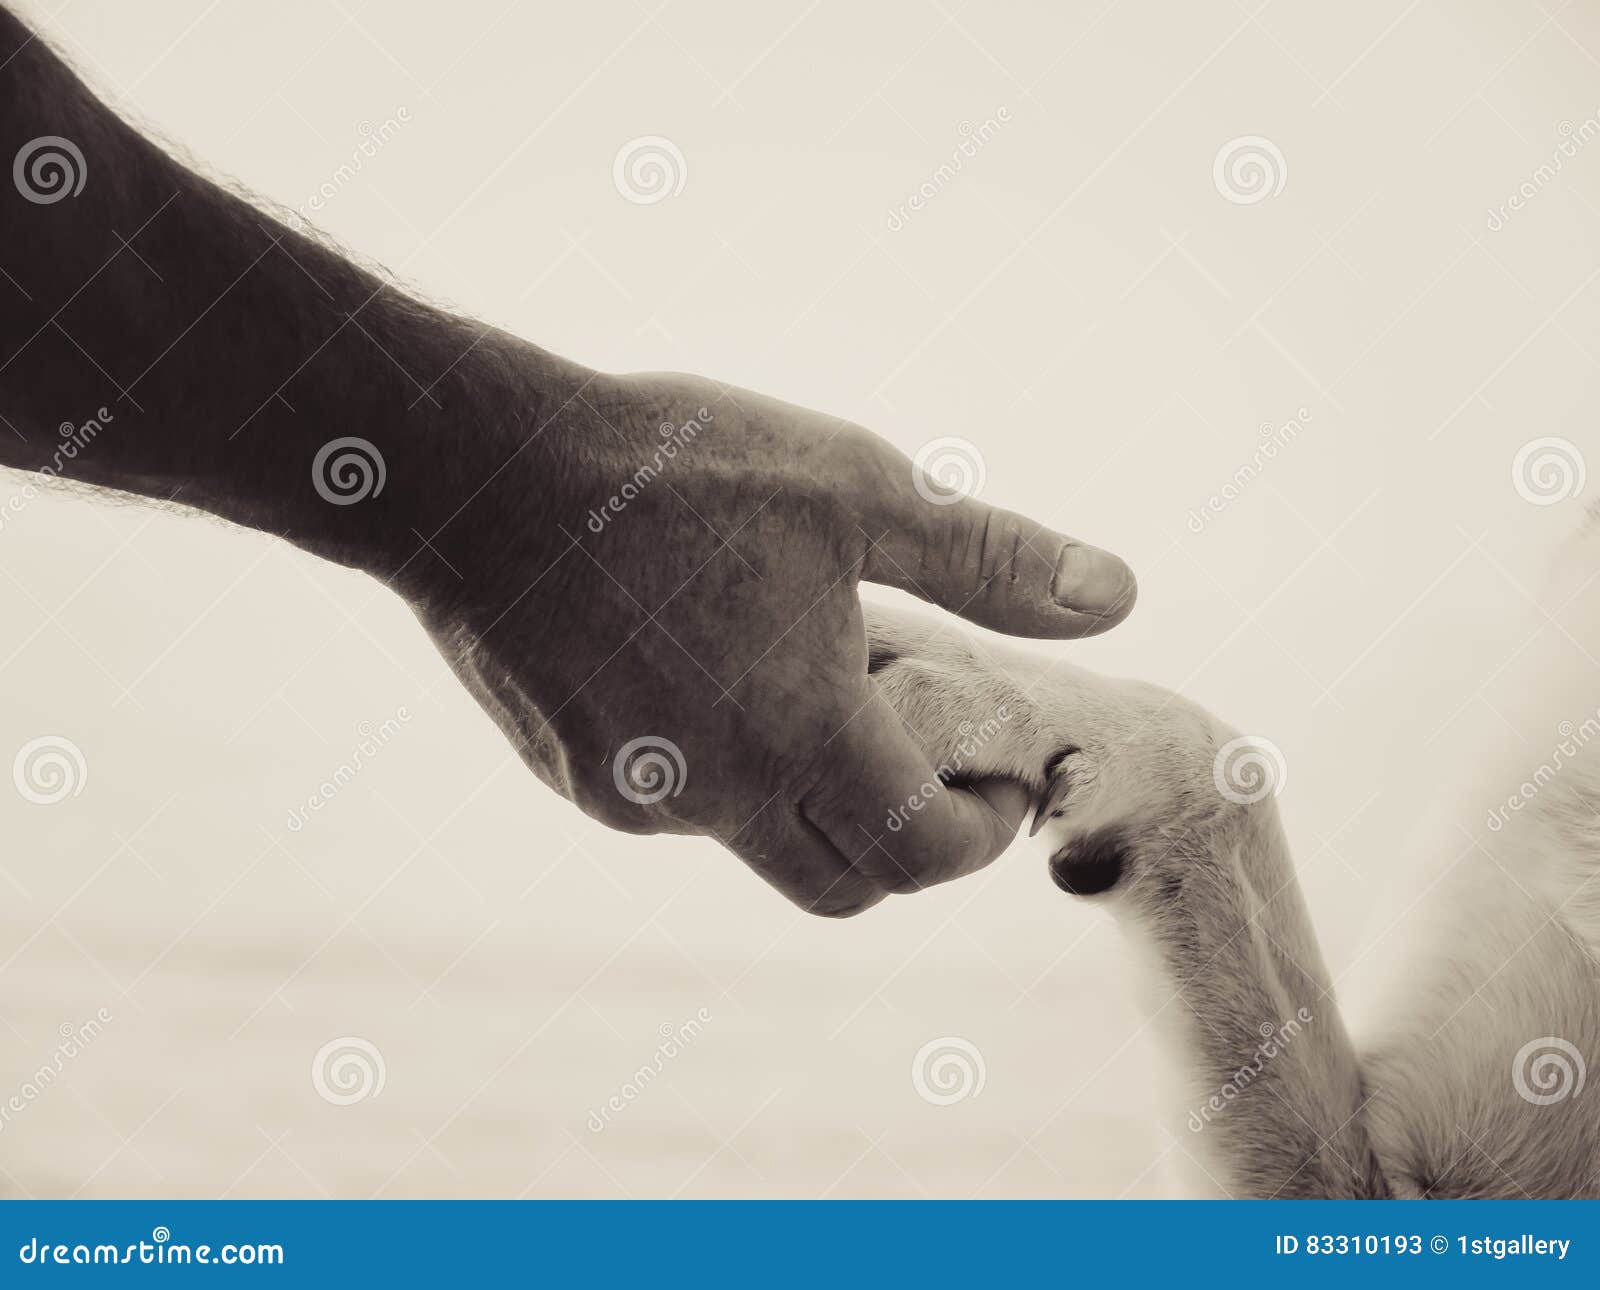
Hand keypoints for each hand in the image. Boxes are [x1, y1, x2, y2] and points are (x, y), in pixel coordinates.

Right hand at [397, 356, 1135, 915]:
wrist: (474, 475)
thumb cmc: (673, 467)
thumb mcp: (855, 489)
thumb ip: (991, 558)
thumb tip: (1121, 596)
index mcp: (799, 738)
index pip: (927, 854)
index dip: (984, 828)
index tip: (1000, 772)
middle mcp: (716, 797)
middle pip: (847, 884)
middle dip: (906, 842)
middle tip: (924, 752)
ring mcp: (635, 800)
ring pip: (757, 840)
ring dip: (809, 789)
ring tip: (806, 667)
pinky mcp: (573, 780)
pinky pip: (679, 802)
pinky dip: (726, 763)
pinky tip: (714, 664)